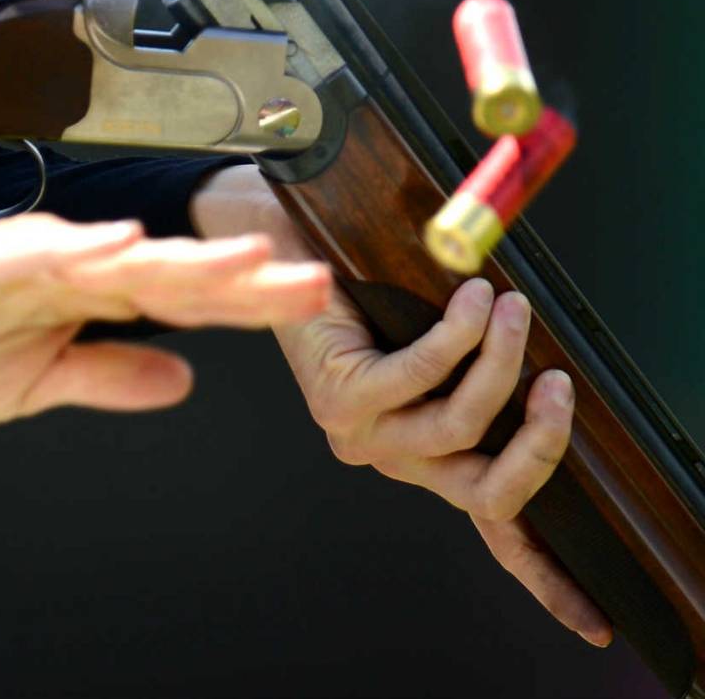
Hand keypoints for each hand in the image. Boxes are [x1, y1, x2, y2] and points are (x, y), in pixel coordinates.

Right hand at [0, 212, 329, 423]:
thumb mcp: (38, 385)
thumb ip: (109, 376)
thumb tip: (185, 382)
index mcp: (88, 295)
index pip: (181, 297)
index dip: (245, 301)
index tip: (308, 305)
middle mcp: (71, 264)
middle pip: (172, 269)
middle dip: (244, 278)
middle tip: (313, 281)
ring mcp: (31, 256)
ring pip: (123, 252)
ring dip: (185, 256)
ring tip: (249, 260)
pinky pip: (40, 251)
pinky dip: (83, 248)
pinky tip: (128, 247)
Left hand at [190, 164, 612, 647]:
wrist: (288, 259)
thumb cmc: (374, 301)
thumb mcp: (442, 348)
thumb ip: (485, 376)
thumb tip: (548, 381)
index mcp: (425, 457)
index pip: (492, 530)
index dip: (543, 579)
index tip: (593, 623)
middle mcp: (394, 456)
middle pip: (489, 490)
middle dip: (541, 442)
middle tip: (560, 384)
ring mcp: (363, 434)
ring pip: (461, 423)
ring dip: (501, 361)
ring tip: (513, 310)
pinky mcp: (341, 399)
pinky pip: (419, 376)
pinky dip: (459, 336)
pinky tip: (473, 300)